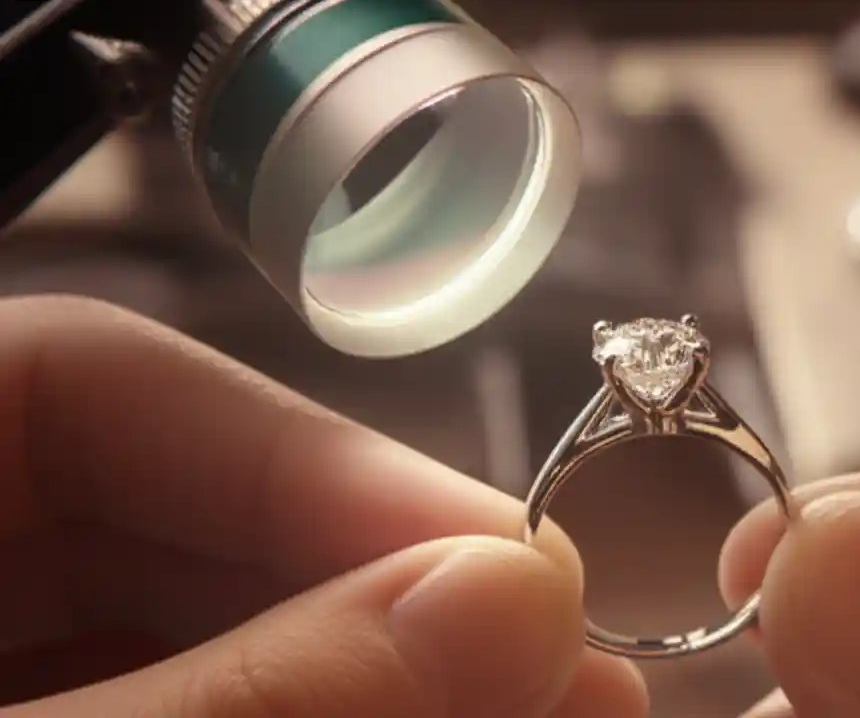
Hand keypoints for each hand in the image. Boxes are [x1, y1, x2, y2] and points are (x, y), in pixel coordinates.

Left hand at [0, 296, 647, 717]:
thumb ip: (256, 693)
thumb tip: (515, 598)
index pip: (100, 377)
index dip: (318, 458)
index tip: (501, 556)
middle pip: (178, 523)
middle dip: (378, 596)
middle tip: (557, 658)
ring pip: (204, 636)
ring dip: (376, 679)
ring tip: (544, 711)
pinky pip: (185, 712)